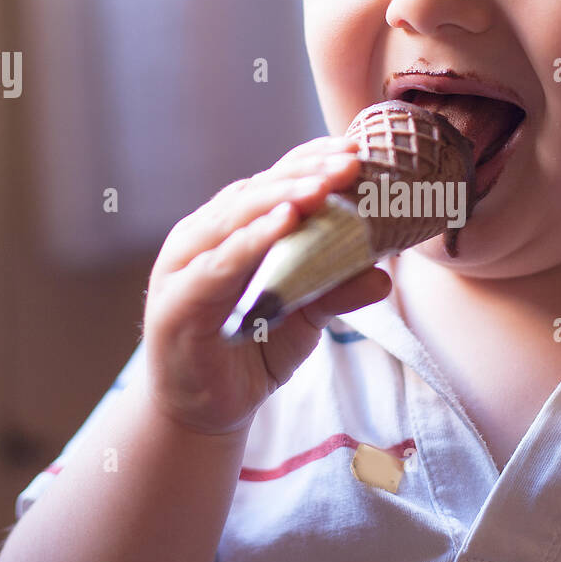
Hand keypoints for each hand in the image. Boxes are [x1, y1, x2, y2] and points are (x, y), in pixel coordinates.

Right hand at [141, 136, 390, 437]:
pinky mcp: (177, 301)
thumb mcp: (303, 318)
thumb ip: (335, 291)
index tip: (356, 148)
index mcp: (233, 228)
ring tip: (322, 186)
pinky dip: (251, 241)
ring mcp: (185, 265)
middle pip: (257, 190)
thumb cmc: (250, 351)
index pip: (275, 182)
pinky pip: (218, 264)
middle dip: (306, 173)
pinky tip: (283, 224)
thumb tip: (383, 274)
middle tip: (351, 160)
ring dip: (281, 197)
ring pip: (235, 218)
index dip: (313, 161)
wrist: (204, 412)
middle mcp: (204, 236)